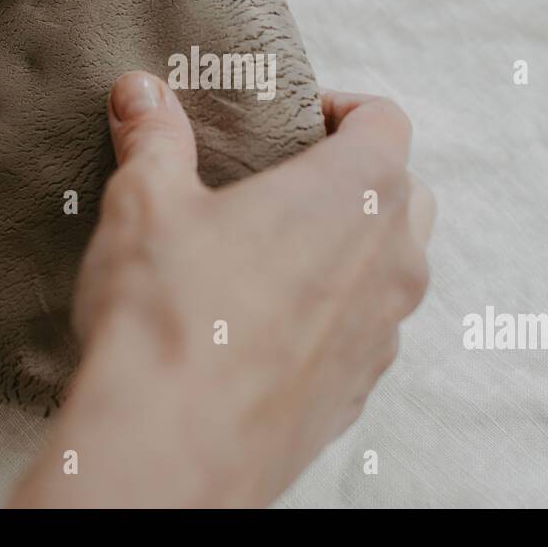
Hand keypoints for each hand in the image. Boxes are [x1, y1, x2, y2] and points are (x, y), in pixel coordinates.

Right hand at [10, 72, 434, 507]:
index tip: (297, 118)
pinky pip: (364, 335)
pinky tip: (265, 327)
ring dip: (350, 251)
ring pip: (393, 270)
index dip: (343, 108)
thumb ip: (154, 140)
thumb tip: (142, 96)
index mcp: (357, 192)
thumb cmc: (171, 318)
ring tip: (271, 256)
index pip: (386, 120)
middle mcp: (392, 261)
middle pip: (405, 192)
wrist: (172, 451)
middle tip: (285, 183)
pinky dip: (332, 318)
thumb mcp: (147, 204)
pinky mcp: (358, 393)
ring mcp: (383, 334)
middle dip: (357, 177)